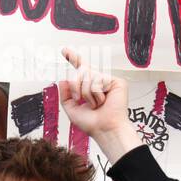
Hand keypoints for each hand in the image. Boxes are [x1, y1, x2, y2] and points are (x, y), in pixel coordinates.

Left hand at [58, 47, 139, 162]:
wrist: (104, 129)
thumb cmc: (92, 123)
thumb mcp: (71, 110)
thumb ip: (65, 95)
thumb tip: (62, 80)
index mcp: (89, 88)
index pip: (81, 70)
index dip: (73, 59)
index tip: (65, 51)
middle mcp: (99, 82)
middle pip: (81, 71)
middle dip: (75, 85)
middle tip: (80, 99)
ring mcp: (108, 81)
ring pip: (89, 76)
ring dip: (87, 93)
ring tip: (96, 104)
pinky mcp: (117, 82)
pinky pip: (99, 80)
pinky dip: (97, 93)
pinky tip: (104, 101)